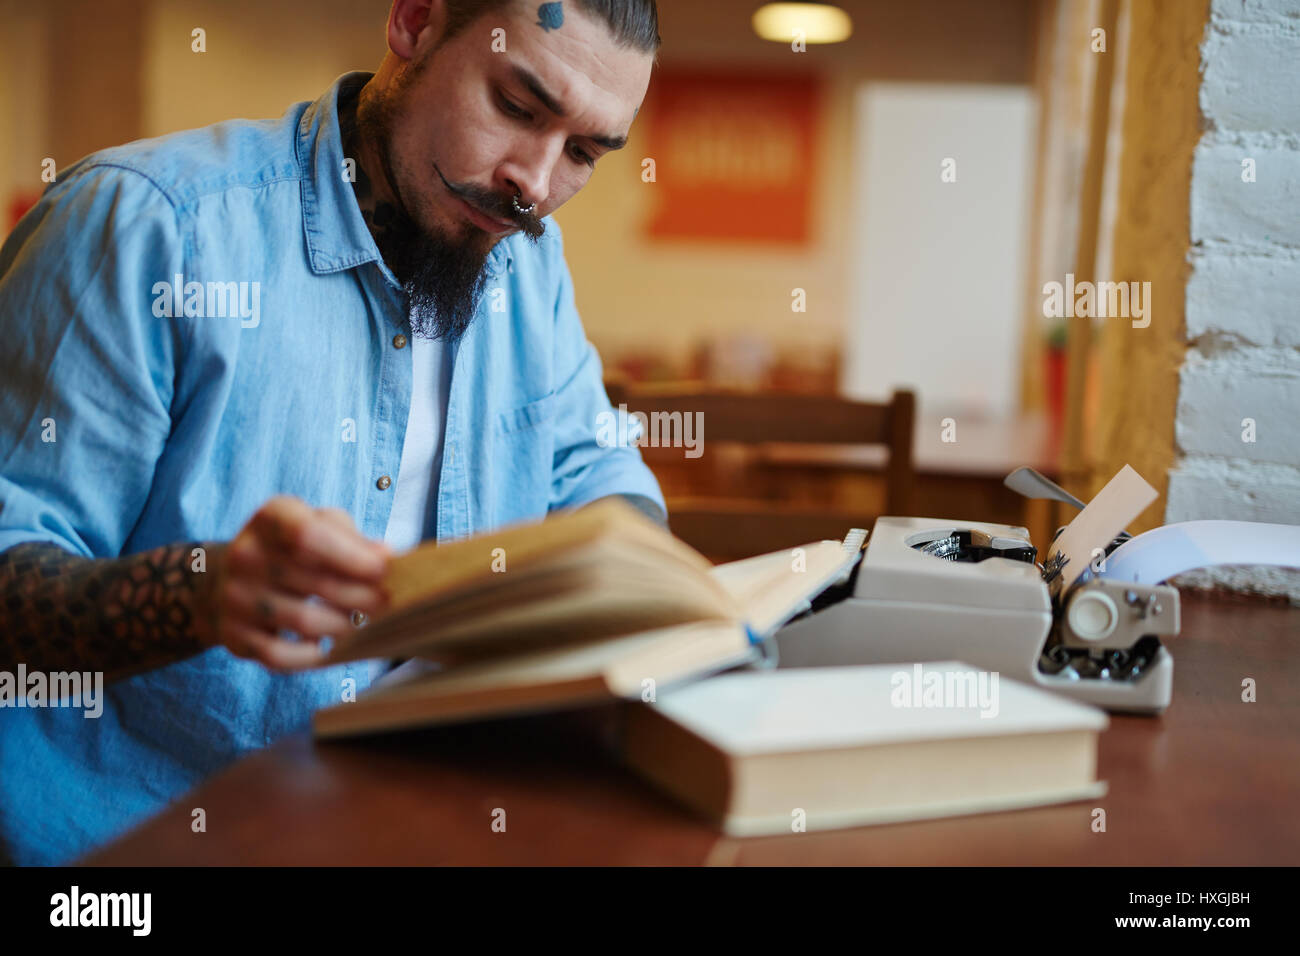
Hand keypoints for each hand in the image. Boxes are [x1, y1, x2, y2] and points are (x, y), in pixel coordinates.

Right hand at [198, 496, 390, 668]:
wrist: (230, 579)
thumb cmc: (294, 549)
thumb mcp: (319, 524)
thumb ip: (351, 537)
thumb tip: (384, 558)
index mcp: (270, 518)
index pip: (308, 535)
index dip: (351, 555)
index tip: (384, 569)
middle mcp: (245, 555)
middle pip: (315, 584)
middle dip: (362, 597)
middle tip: (387, 603)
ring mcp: (235, 597)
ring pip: (304, 622)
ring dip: (344, 627)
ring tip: (364, 623)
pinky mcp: (234, 635)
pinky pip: (280, 656)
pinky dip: (312, 656)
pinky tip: (330, 647)